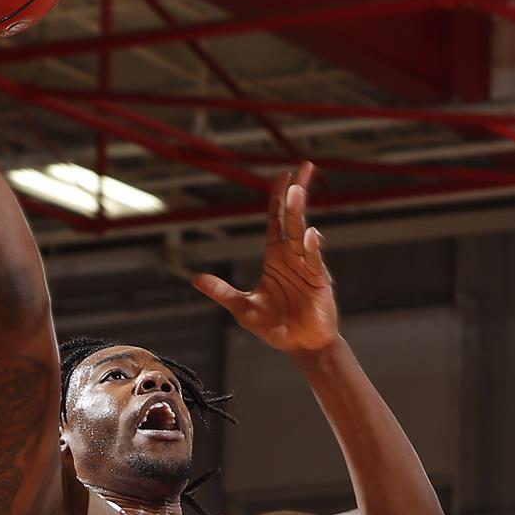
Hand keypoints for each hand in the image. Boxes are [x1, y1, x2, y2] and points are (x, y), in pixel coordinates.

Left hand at [193, 164, 341, 360]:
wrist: (301, 346)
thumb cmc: (275, 326)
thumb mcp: (243, 308)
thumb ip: (223, 292)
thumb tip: (196, 279)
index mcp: (275, 257)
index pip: (276, 219)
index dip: (278, 197)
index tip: (284, 175)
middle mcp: (293, 256)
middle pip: (293, 217)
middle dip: (296, 193)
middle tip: (301, 169)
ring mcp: (307, 267)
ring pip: (303, 233)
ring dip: (299, 213)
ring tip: (298, 191)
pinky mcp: (318, 282)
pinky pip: (315, 261)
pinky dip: (313, 248)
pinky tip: (311, 235)